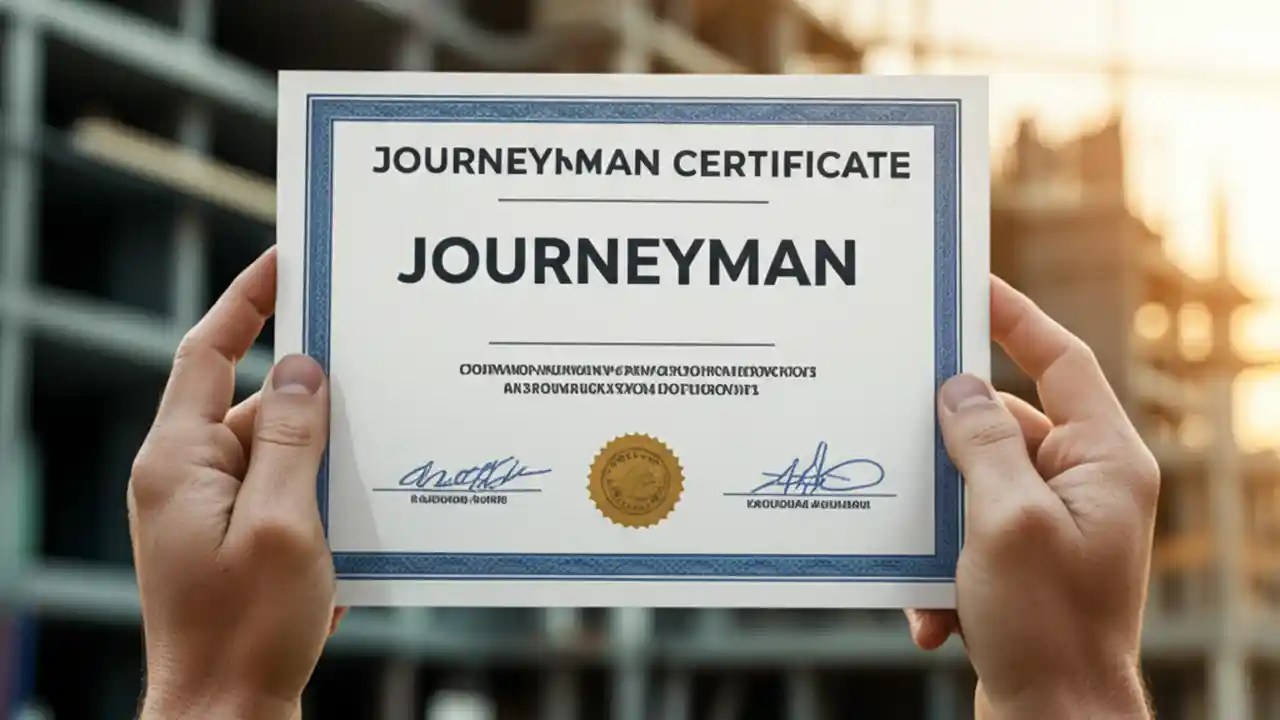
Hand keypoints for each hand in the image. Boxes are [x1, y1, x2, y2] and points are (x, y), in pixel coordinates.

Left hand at [128, 248, 342, 719]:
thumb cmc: (249, 630)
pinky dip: (324, 487)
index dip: (247, 300)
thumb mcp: (283, 525)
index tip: (287, 260)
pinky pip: (285, 489)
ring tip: (382, 448)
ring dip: (328, 447)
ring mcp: (210, 512)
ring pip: (279, 449)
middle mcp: (186, 478)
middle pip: (256, 403)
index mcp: (179, 462)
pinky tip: (368, 504)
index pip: (207, 353)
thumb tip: (301, 368)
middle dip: (315, 388)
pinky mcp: (236, 541)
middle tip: (376, 364)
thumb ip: (293, 440)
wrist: (228, 715)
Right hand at [906, 277, 1157, 718]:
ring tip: (919, 554)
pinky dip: (941, 563)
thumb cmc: (1046, 629)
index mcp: (1105, 461)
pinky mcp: (1025, 561)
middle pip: (1007, 424)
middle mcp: (1086, 484)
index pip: (1061, 361)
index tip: (969, 287)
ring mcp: (1056, 524)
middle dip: (948, 443)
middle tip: (896, 425)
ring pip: (976, 482)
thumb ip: (983, 442)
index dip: (1015, 318)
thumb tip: (960, 388)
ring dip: (938, 518)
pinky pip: (970, 532)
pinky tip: (932, 609)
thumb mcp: (1005, 521)